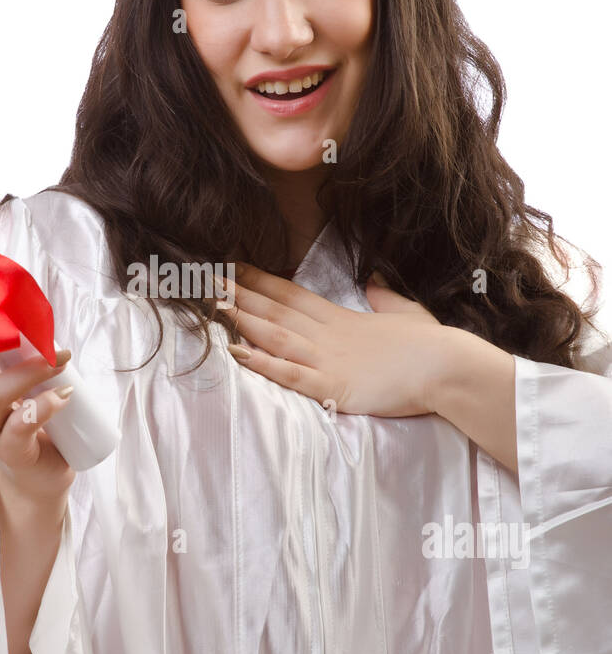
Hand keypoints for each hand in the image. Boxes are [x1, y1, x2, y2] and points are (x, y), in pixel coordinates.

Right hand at [0, 289, 75, 502]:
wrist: (39, 472)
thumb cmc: (27, 412)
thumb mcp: (14, 374)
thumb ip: (15, 345)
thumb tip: (27, 299)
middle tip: (13, 331)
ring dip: (28, 372)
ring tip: (60, 359)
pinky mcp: (13, 451)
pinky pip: (21, 427)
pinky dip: (44, 405)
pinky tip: (64, 394)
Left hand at [219, 265, 453, 417]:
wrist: (448, 367)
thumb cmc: (431, 344)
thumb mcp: (404, 312)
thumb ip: (384, 298)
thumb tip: (374, 282)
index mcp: (341, 318)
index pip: (291, 294)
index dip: (259, 280)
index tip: (232, 266)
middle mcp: (327, 335)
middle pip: (274, 310)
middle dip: (238, 295)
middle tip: (205, 279)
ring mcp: (328, 360)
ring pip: (275, 336)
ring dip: (242, 321)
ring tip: (212, 306)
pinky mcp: (333, 387)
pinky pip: (290, 375)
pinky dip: (262, 364)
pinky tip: (237, 354)